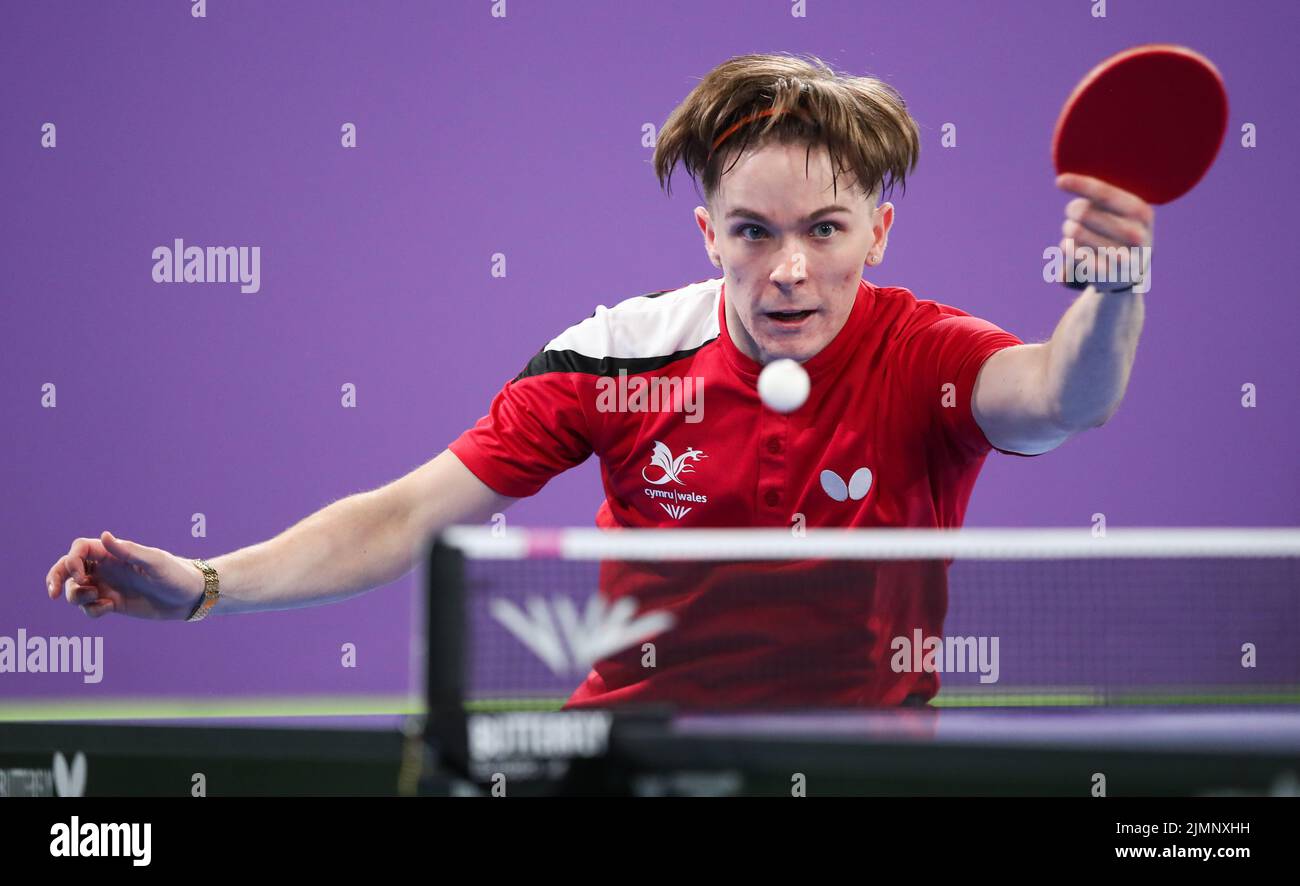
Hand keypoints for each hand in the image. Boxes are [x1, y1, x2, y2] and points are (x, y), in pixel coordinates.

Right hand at [45, 531, 206, 619]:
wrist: (191, 597)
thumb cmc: (176, 573)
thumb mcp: (154, 562)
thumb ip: (128, 551)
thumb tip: (103, 536)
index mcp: (114, 554)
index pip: (79, 550)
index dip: (71, 561)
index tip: (80, 575)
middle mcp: (107, 568)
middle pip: (69, 569)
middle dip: (56, 578)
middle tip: (53, 593)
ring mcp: (108, 586)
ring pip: (76, 591)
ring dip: (77, 597)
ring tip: (99, 600)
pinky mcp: (113, 604)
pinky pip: (89, 609)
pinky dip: (92, 611)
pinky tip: (109, 608)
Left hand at [1057, 173, 1154, 291]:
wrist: (1126, 278)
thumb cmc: (1115, 236)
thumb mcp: (1119, 213)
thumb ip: (1099, 198)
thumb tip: (1063, 180)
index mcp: (1140, 212)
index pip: (1104, 194)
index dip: (1080, 185)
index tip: (1059, 181)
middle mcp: (1136, 234)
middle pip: (1082, 212)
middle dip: (1070, 216)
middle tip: (1073, 224)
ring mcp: (1123, 258)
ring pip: (1074, 234)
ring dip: (1066, 237)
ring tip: (1077, 243)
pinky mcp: (1105, 277)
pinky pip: (1071, 257)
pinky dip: (1066, 253)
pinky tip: (1075, 258)